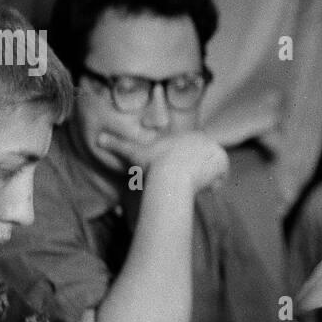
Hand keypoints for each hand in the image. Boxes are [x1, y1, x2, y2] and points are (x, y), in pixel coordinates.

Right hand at [98, 125, 228, 196]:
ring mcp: (215, 147)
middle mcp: (203, 137)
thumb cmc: (152, 165)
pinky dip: (216, 183)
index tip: (177, 173)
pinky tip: (205, 187)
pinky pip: (222, 175)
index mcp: (186, 134)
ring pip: (212, 167)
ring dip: (205, 177)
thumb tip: (97, 139)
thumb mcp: (133, 153)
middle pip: (202, 159)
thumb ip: (117, 145)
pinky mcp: (223, 159)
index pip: (191, 151)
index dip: (185, 164)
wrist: (170, 175)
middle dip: (195, 171)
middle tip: (184, 182)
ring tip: (193, 185)